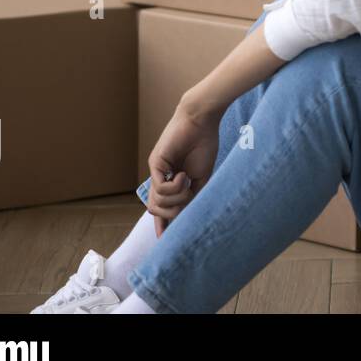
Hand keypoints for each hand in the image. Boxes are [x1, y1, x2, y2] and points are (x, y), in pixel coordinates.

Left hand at [145, 100, 221, 237]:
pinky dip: (174, 188)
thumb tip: (183, 214)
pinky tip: (184, 176)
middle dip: (173, 212)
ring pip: (157, 202)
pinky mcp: (155, 164)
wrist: (202, 120)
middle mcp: (160, 176)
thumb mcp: (201, 177)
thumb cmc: (205, 144)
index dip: (162, 223)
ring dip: (176, 199)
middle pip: (156, 209)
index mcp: (171, 179)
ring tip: (188, 183)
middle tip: (189, 196)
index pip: (162, 206)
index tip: (164, 239)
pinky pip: (160, 189)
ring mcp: (156, 171)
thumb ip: (192, 195)